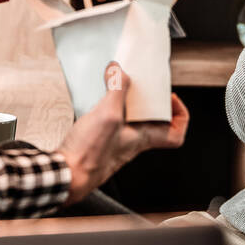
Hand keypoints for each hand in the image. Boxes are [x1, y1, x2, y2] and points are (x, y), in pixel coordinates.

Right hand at [57, 63, 189, 205]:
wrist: (66, 174)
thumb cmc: (90, 155)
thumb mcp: (108, 114)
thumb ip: (117, 90)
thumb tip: (118, 70)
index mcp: (143, 138)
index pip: (175, 134)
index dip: (179, 115)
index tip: (171, 98)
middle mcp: (132, 141)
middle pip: (153, 121)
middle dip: (149, 100)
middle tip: (141, 84)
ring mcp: (116, 142)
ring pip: (132, 120)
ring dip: (128, 102)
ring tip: (119, 85)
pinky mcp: (99, 140)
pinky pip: (113, 121)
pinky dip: (109, 107)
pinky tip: (98, 97)